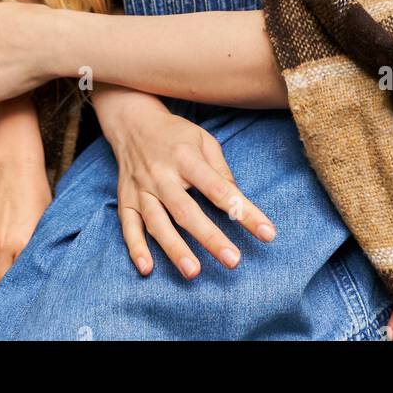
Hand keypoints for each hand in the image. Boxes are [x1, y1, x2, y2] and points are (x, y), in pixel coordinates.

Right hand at [0, 158, 52, 291]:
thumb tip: (38, 266)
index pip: (14, 279)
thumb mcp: (45, 222)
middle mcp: (2, 243)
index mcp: (22, 243)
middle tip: (9, 295)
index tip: (20, 296)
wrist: (17, 171)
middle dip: (1, 292)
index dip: (16, 291)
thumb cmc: (37, 195)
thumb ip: (38, 246)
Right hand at [104, 98, 277, 277]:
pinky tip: (146, 269)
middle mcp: (162, 174)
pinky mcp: (125, 198)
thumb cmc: (176, 134)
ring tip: (193, 272)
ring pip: (157, 223)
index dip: (243, 211)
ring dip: (174, 249)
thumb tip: (235, 200)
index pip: (219, 188)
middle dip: (210, 238)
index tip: (267, 233)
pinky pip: (128, 226)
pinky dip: (136, 248)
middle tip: (233, 261)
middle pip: (186, 211)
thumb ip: (220, 169)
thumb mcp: (203, 140)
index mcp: (186, 157)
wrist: (133, 121)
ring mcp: (141, 189)